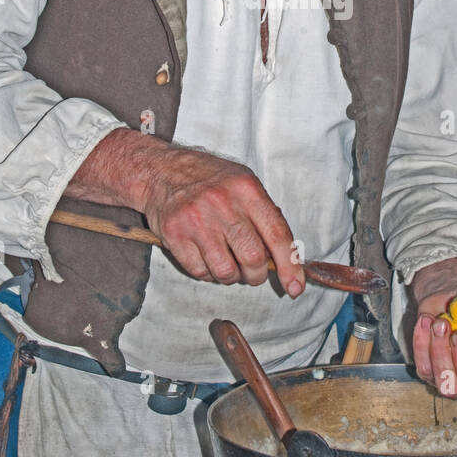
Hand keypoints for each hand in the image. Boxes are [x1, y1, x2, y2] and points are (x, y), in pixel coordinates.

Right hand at [142, 144, 304, 297]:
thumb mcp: (243, 184)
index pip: (277, 234)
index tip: (294, 286)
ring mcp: (197, 220)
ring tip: (226, 260)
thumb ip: (264, 216)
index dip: (289, 265)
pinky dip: (207, 273)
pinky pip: (200, 273)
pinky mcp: (175, 235)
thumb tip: (287, 256)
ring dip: (231, 276)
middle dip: (257, 275)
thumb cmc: (209, 180)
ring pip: (226, 272)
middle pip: (253, 259)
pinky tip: (205, 256)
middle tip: (252, 272)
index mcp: (247, 189)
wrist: (162, 171)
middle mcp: (223, 204)